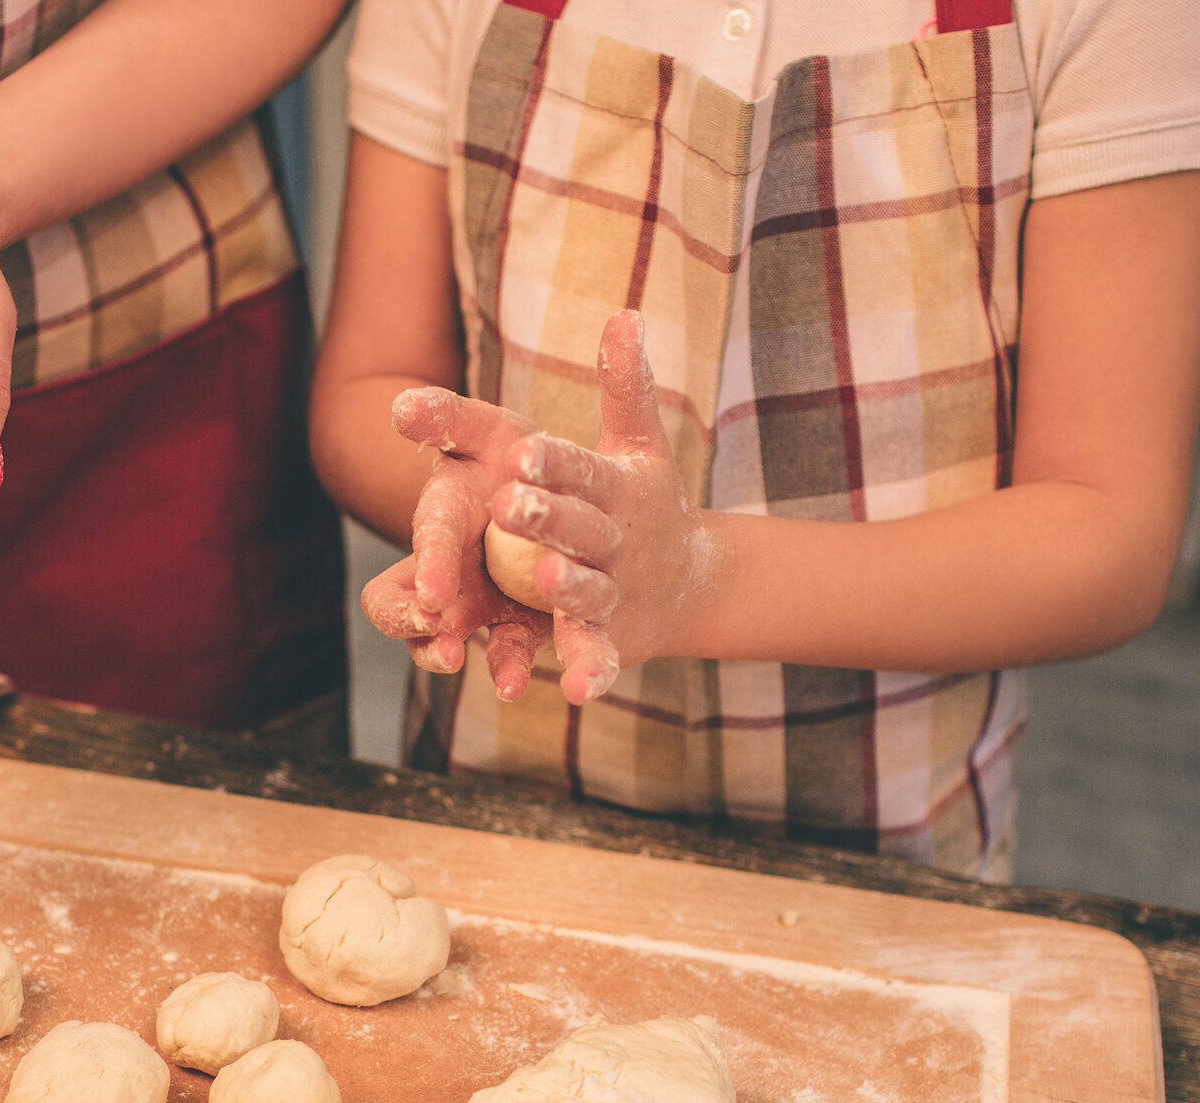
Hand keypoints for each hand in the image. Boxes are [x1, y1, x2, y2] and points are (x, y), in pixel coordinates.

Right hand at [359, 388, 557, 698]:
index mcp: (442, 520)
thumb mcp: (485, 430)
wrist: (561, 487)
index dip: (427, 571)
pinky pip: (508, 653)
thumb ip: (447, 418)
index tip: (436, 597)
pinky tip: (540, 686)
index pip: (423, 548)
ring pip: (450, 642)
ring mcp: (479, 603)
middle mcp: (448, 569)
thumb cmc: (512, 453)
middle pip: (411, 611)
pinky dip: (515, 670)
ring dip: (467, 659)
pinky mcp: (516, 625)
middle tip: (448, 646)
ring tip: (501, 680)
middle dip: (422, 631)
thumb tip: (400, 405)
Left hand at [479, 311, 705, 704]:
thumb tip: (626, 315)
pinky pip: (599, 657)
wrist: (689, 583)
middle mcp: (617, 540)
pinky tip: (577, 690)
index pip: (581, 469)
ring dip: (566, 588)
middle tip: (510, 502)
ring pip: (587, 592)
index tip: (523, 449)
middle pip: (580, 528)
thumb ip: (625, 388)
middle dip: (548, 517)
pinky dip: (592, 673)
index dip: (555, 463)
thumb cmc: (644, 502)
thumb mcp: (637, 445)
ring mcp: (617, 593)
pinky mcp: (614, 640)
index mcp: (616, 488)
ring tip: (537, 580)